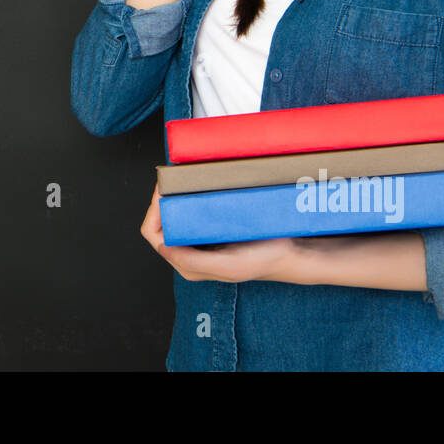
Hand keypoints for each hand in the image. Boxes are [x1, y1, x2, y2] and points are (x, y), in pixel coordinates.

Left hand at [140, 181, 300, 282]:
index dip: (154, 211)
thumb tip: (162, 246)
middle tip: (171, 178)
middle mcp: (189, 254)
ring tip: (178, 179)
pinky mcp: (211, 231)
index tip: (164, 190)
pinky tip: (193, 186)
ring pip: (174, 216)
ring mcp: (199, 242)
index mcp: (187, 265)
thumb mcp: (227, 265)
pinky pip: (190, 212)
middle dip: (162, 199)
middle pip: (161, 223)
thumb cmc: (260, 261)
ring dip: (173, 197)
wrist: (288, 253)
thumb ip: (192, 261)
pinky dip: (187, 197)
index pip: (155, 235)